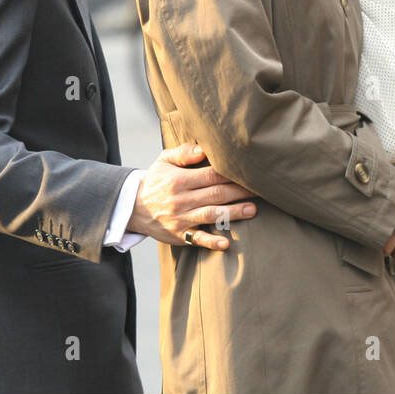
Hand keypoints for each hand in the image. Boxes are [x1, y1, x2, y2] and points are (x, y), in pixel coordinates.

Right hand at [127, 143, 256, 249]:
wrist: (133, 207)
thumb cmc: (155, 181)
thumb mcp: (163, 161)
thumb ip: (183, 152)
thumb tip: (204, 149)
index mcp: (179, 180)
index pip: (210, 174)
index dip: (231, 173)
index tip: (249, 171)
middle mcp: (181, 199)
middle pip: (216, 194)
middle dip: (240, 191)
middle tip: (261, 189)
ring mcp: (181, 218)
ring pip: (211, 215)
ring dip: (233, 213)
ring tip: (253, 210)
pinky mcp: (180, 235)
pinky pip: (197, 239)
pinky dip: (211, 242)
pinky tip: (226, 244)